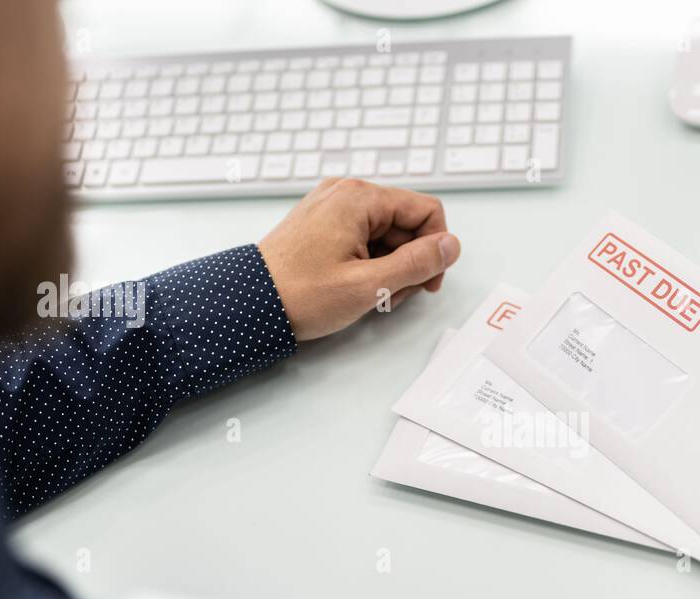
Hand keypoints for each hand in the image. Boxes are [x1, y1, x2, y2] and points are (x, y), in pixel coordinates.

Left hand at [257, 177, 461, 340]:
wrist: (248, 304)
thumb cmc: (298, 294)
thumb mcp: (369, 285)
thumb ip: (417, 263)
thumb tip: (451, 246)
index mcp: (359, 198)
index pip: (427, 211)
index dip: (436, 249)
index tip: (427, 283)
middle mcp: (347, 193)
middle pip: (407, 223)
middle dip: (410, 262)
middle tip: (392, 296)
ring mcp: (333, 206)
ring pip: (388, 233)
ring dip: (390, 267)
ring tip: (370, 296)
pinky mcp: (323, 223)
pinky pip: (365, 237)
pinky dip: (371, 263)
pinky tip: (357, 286)